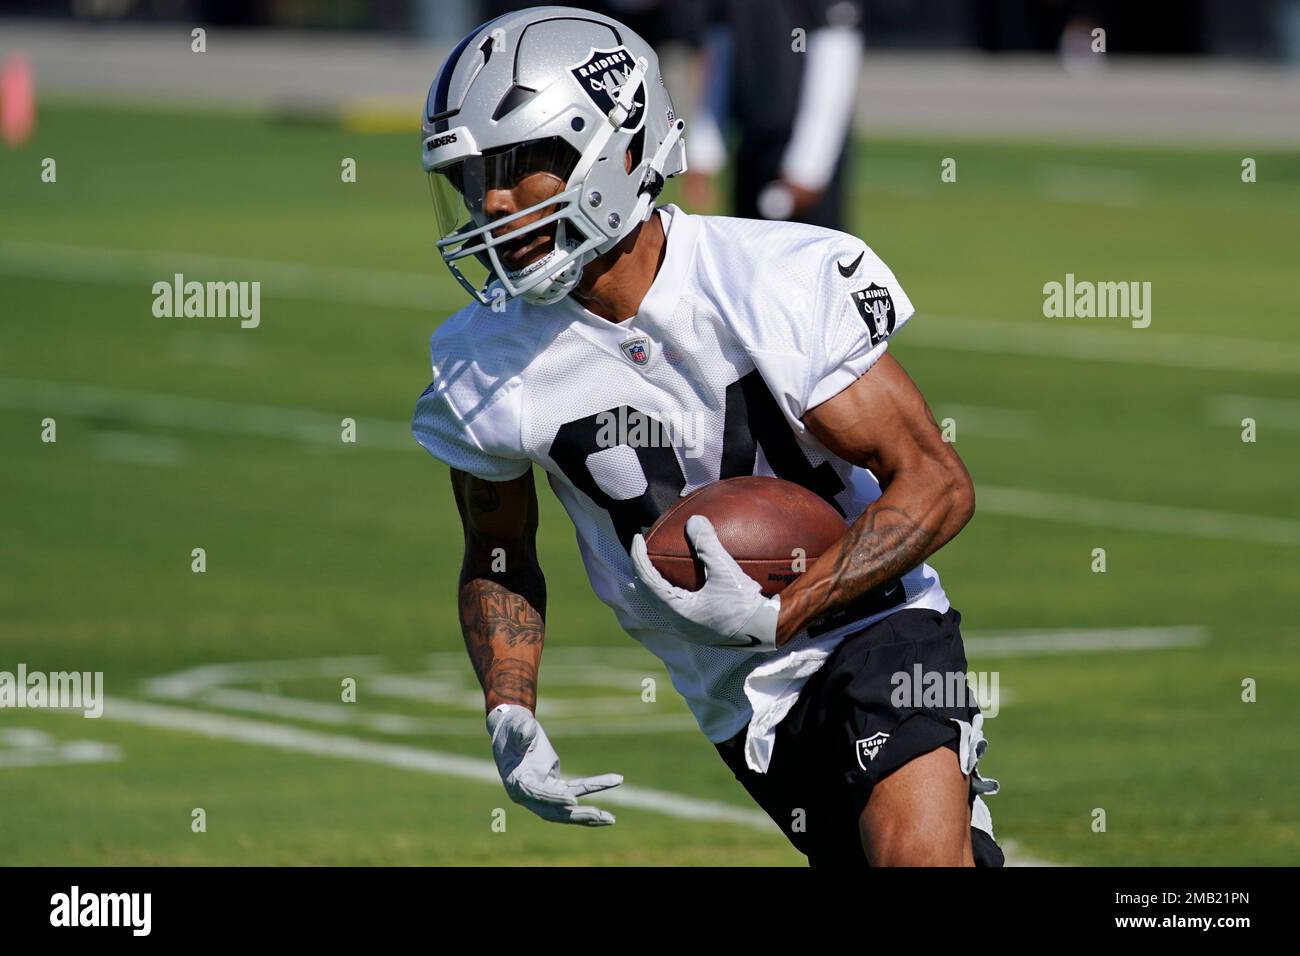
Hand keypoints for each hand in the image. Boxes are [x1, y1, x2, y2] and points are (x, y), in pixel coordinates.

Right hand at [487, 704, 622, 825]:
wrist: (512, 730)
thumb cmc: (513, 728)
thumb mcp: (515, 727)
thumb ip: (521, 730)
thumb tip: (529, 729)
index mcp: (517, 782)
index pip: (537, 794)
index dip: (554, 798)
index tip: (573, 800)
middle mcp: (530, 794)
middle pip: (555, 810)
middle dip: (577, 814)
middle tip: (599, 815)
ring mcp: (544, 792)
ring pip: (567, 808)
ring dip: (588, 814)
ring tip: (611, 819)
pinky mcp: (555, 786)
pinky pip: (576, 791)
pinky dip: (593, 789)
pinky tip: (613, 782)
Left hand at [631, 515, 780, 650]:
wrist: (767, 631)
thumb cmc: (746, 605)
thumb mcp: (727, 571)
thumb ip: (708, 545)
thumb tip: (694, 520)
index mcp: (678, 611)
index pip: (647, 580)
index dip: (638, 556)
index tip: (638, 537)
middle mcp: (678, 623)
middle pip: (648, 593)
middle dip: (643, 569)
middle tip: (643, 549)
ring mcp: (688, 629)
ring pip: (661, 602)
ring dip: (657, 581)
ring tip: (658, 563)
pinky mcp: (700, 629)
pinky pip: (677, 606)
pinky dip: (673, 589)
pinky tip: (687, 579)